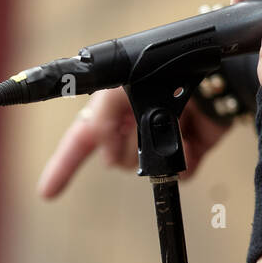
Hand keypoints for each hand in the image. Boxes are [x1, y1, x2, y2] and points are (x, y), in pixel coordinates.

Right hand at [36, 86, 230, 198]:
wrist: (215, 72)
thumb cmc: (166, 70)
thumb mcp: (118, 87)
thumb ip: (100, 119)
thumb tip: (106, 156)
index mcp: (115, 107)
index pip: (81, 139)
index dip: (63, 165)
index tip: (46, 192)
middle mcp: (138, 124)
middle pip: (118, 159)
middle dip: (127, 147)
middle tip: (141, 122)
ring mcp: (165, 137)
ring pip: (147, 168)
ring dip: (156, 153)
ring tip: (170, 125)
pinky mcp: (194, 147)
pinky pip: (181, 172)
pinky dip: (183, 163)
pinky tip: (187, 143)